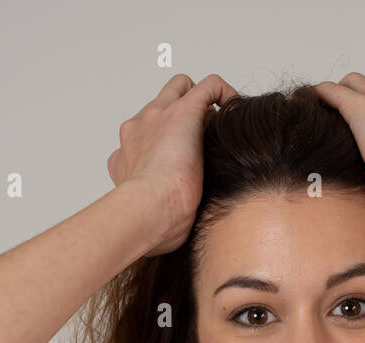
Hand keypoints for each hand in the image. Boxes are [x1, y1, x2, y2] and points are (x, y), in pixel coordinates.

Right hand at [108, 73, 239, 256]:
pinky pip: (209, 86)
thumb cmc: (148, 224)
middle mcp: (138, 129)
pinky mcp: (184, 112)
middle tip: (204, 136)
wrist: (147, 210)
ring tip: (220, 125)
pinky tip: (236, 109)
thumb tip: (171, 234)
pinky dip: (224, 93)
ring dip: (201, 101)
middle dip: (181, 112)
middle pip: (160, 104)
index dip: (168, 142)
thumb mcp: (149, 220)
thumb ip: (158, 217)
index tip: (186, 160)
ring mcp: (158, 116)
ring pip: (181, 87)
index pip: (146, 136)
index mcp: (127, 156)